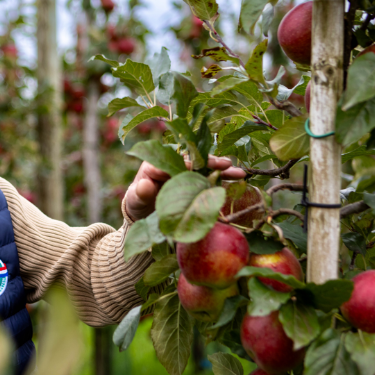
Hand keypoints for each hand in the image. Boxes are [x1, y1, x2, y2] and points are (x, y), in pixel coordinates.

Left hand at [124, 156, 245, 221]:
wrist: (144, 213)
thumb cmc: (138, 203)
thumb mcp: (135, 199)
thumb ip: (139, 193)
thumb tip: (144, 185)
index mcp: (157, 163)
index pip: (173, 161)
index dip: (187, 163)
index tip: (199, 166)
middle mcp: (173, 164)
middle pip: (194, 161)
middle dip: (211, 162)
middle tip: (227, 164)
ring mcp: (186, 172)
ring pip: (206, 168)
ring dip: (223, 170)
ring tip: (240, 172)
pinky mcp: (194, 182)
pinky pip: (210, 179)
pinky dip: (224, 180)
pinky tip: (239, 180)